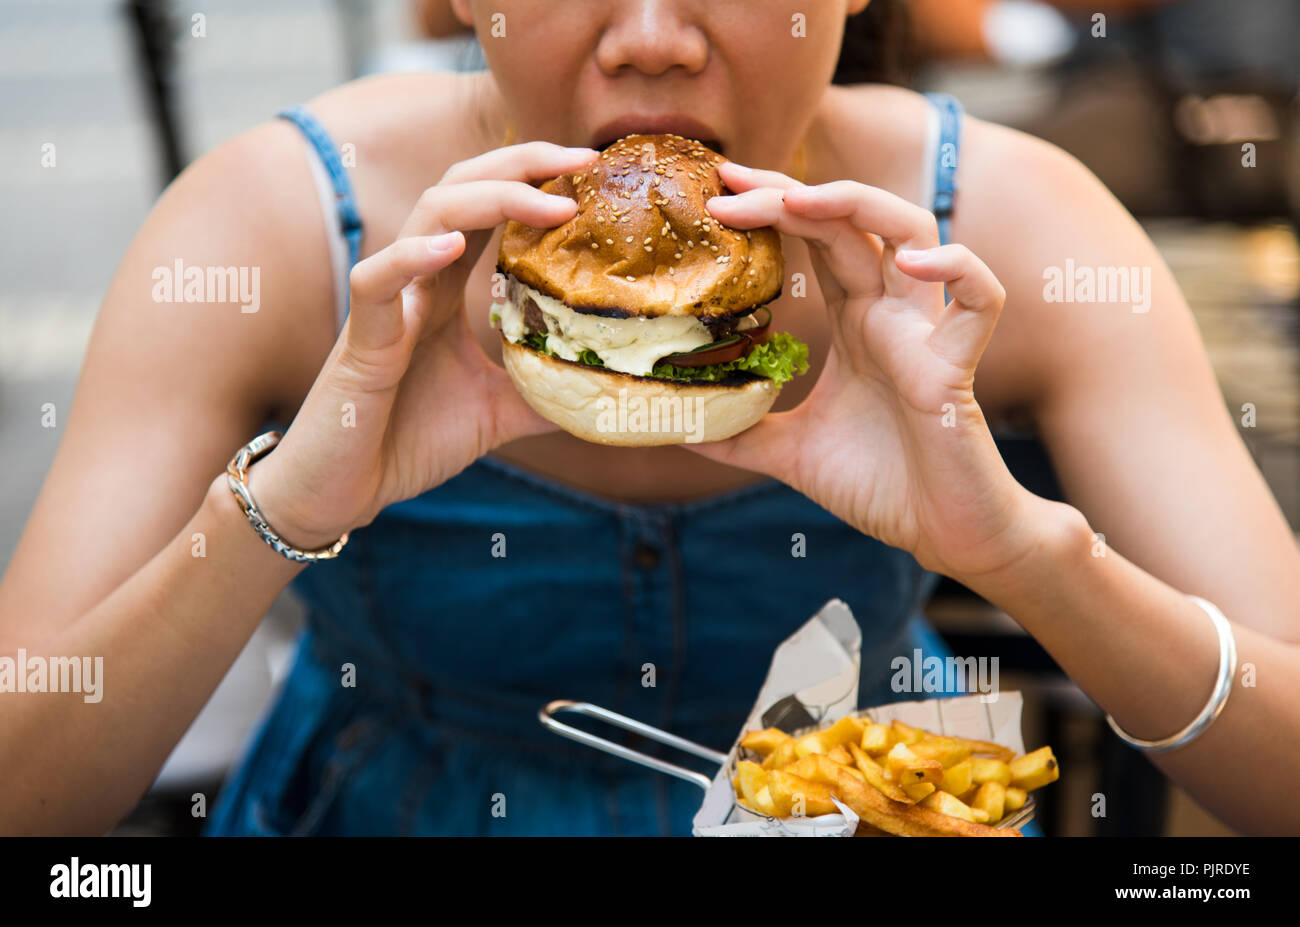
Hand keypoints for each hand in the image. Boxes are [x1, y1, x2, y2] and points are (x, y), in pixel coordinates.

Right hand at [248, 142, 599, 547]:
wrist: (342, 490)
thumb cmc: (406, 441)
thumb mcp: (497, 414)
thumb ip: (543, 394)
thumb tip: (608, 393)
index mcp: (447, 289)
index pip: (491, 208)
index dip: (537, 178)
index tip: (593, 170)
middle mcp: (419, 281)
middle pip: (464, 187)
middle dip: (523, 163)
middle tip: (582, 159)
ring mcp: (388, 304)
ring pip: (428, 217)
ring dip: (490, 198)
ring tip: (547, 201)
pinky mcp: (359, 340)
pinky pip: (376, 282)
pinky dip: (411, 256)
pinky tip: (450, 245)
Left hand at [684, 162, 1039, 580]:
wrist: (941, 534)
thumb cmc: (879, 484)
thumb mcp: (787, 454)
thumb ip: (737, 433)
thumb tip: (673, 426)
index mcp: (855, 319)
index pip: (814, 237)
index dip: (771, 205)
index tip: (714, 192)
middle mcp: (890, 311)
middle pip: (848, 220)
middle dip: (789, 192)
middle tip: (728, 183)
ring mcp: (927, 331)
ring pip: (915, 231)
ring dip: (860, 204)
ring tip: (800, 200)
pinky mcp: (959, 366)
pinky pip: (980, 298)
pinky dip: (957, 269)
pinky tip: (912, 265)